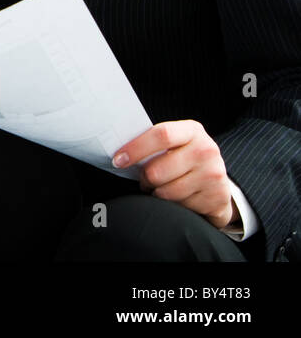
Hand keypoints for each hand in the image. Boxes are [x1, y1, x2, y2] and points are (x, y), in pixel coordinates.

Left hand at [113, 120, 236, 228]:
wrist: (218, 183)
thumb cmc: (185, 158)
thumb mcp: (176, 143)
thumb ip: (154, 143)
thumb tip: (120, 152)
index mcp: (192, 131)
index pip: (161, 135)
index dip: (136, 148)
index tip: (118, 160)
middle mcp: (206, 150)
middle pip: (157, 171)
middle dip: (144, 178)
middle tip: (144, 179)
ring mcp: (213, 175)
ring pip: (166, 192)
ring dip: (156, 193)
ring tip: (160, 187)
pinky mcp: (216, 198)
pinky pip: (180, 206)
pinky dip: (173, 205)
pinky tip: (178, 197)